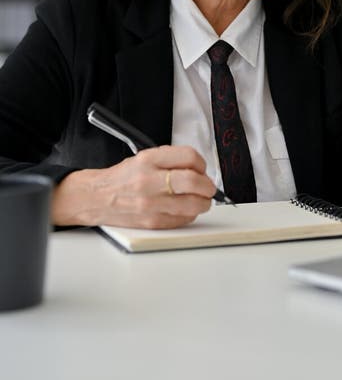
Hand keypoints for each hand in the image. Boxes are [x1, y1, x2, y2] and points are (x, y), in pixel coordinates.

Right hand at [52, 145, 216, 228]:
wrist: (96, 198)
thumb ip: (170, 160)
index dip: (201, 163)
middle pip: (194, 182)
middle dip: (208, 186)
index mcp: (148, 160)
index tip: (201, 168)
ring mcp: (151, 204)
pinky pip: (183, 220)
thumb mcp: (143, 157)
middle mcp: (149, 181)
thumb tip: (198, 169)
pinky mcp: (152, 222)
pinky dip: (190, 215)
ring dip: (203, 202)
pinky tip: (184, 209)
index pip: (189, 157)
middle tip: (208, 187)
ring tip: (200, 199)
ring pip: (193, 204)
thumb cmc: (121, 178)